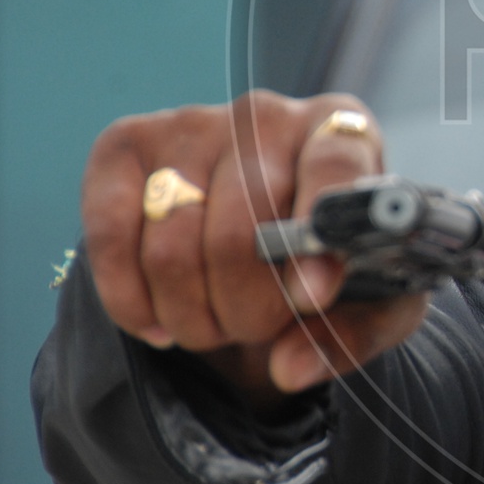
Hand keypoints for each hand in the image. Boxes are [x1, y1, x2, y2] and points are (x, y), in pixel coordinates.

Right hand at [81, 91, 428, 406]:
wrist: (258, 234)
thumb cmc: (329, 258)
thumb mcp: (373, 299)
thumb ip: (353, 333)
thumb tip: (291, 367)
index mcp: (346, 131)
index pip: (334, 164)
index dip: (316, 234)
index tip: (310, 297)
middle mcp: (267, 116)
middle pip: (239, 231)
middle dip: (247, 310)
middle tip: (256, 328)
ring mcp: (193, 124)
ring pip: (173, 247)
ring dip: (193, 317)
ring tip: (217, 326)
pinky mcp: (126, 145)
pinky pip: (110, 238)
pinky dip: (131, 301)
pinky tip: (160, 322)